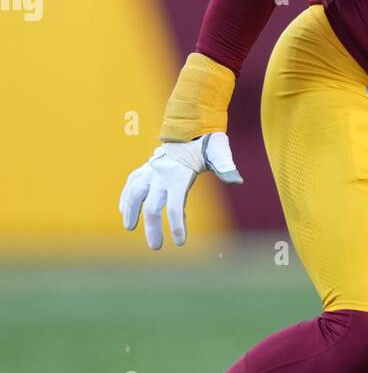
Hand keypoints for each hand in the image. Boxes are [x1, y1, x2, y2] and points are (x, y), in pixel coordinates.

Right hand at [119, 132, 241, 249]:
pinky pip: (131, 183)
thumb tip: (237, 180)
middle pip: (151, 207)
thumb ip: (226, 166)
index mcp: (179, 175)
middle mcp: (161, 174)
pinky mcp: (146, 168)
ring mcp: (150, 170)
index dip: (177, 225)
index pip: (175, 206)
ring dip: (130, 212)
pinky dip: (125, 197)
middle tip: (156, 247)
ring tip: (129, 227)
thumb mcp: (219, 152)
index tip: (180, 242)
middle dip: (152, 229)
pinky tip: (124, 209)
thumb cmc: (207, 144)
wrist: (190, 125)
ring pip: (134, 194)